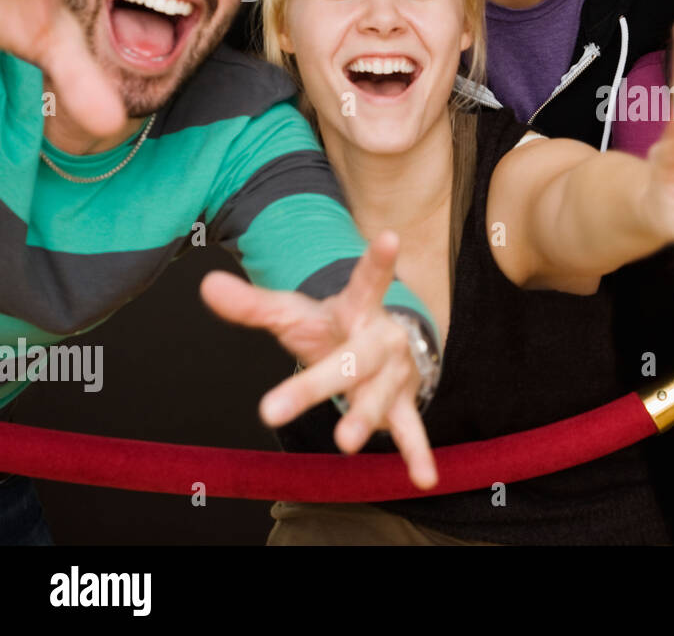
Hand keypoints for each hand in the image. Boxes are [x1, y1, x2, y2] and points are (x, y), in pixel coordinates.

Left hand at [199, 231, 437, 488]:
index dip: (379, 260)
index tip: (392, 238)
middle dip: (320, 382)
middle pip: (352, 360)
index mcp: (359, 309)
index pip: (368, 281)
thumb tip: (206, 285)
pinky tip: (424, 478)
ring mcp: (395, 374)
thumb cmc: (333, 327)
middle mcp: (382, 339)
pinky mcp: (401, 404)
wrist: (383, 346)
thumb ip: (253, 304)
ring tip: (345, 443)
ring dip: (364, 418)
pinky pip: (410, 431)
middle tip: (275, 409)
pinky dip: (417, 454)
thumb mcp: (294, 313)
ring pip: (378, 396)